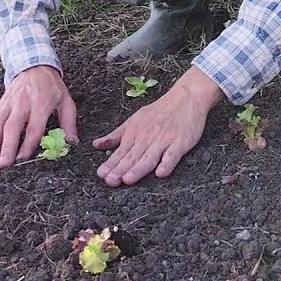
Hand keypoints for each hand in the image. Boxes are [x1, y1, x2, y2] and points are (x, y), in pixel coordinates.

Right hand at [0, 65, 77, 167]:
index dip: (27, 144)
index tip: (23, 158)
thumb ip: (69, 123)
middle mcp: (23, 102)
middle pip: (12, 126)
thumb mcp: (66, 101)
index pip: (34, 126)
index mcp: (41, 103)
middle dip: (7, 146)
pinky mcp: (0, 103)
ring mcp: (9, 102)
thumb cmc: (51, 87)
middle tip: (4, 164)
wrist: (34, 66)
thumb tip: (71, 143)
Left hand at [93, 67, 223, 185]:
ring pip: (149, 158)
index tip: (101, 175)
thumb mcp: (134, 120)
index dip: (110, 164)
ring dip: (138, 169)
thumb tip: (96, 145)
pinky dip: (167, 164)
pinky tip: (161, 173)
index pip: (120, 152)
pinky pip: (172, 155)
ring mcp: (164, 141)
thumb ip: (116, 135)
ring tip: (127, 179)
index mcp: (135, 133)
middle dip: (120, 170)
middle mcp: (147, 138)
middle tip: (110, 181)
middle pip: (132, 157)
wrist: (185, 98)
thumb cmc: (159, 111)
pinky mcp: (180, 143)